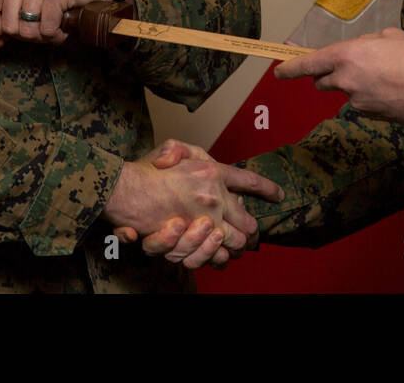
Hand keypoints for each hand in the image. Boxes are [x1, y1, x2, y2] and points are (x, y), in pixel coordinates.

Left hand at [0, 0, 109, 57]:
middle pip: (8, 24)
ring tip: (53, 20)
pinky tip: (63, 20)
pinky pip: (46, 27)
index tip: (13, 25)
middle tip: (41, 21)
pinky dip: (56, 32)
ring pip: (27, 28)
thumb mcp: (18, 17)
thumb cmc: (51, 4)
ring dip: (43, 33)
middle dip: (26, 32)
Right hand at [103, 141, 283, 269]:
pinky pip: (216, 255)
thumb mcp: (169, 147)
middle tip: (252, 233)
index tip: (278, 195)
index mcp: (213, 172)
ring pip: (235, 242)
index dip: (266, 189)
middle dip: (251, 229)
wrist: (125, 191)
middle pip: (247, 221)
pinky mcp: (192, 239)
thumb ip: (187, 149)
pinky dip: (220, 257)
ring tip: (238, 247)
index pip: (248, 180)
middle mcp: (214, 197)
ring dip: (238, 246)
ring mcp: (204, 219)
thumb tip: (201, 160)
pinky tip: (220, 255)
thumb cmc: (145, 170)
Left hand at [274, 28, 403, 125]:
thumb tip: (359, 49)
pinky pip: (360, 103)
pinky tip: (390, 90)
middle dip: (329, 76)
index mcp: (346, 55)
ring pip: (345, 92)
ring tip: (383, 77)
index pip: (308, 64)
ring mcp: (355, 100)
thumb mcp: (388, 35)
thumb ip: (365, 42)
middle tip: (350, 69)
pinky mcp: (367, 114)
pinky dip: (369, 97)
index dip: (290, 68)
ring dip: (354, 85)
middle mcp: (345, 79)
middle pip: (322, 81)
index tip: (279, 72)